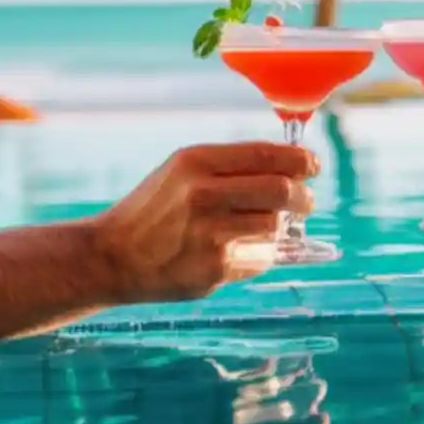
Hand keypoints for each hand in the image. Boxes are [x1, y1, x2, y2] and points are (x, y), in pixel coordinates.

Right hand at [92, 142, 317, 302]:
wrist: (111, 256)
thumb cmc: (154, 210)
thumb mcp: (182, 171)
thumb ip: (231, 167)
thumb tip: (292, 168)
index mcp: (196, 161)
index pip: (267, 155)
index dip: (301, 161)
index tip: (312, 166)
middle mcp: (204, 193)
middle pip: (282, 191)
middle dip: (303, 197)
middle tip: (305, 202)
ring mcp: (210, 233)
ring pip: (274, 227)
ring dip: (277, 228)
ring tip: (259, 228)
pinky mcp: (214, 269)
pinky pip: (259, 258)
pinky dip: (257, 254)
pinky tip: (233, 252)